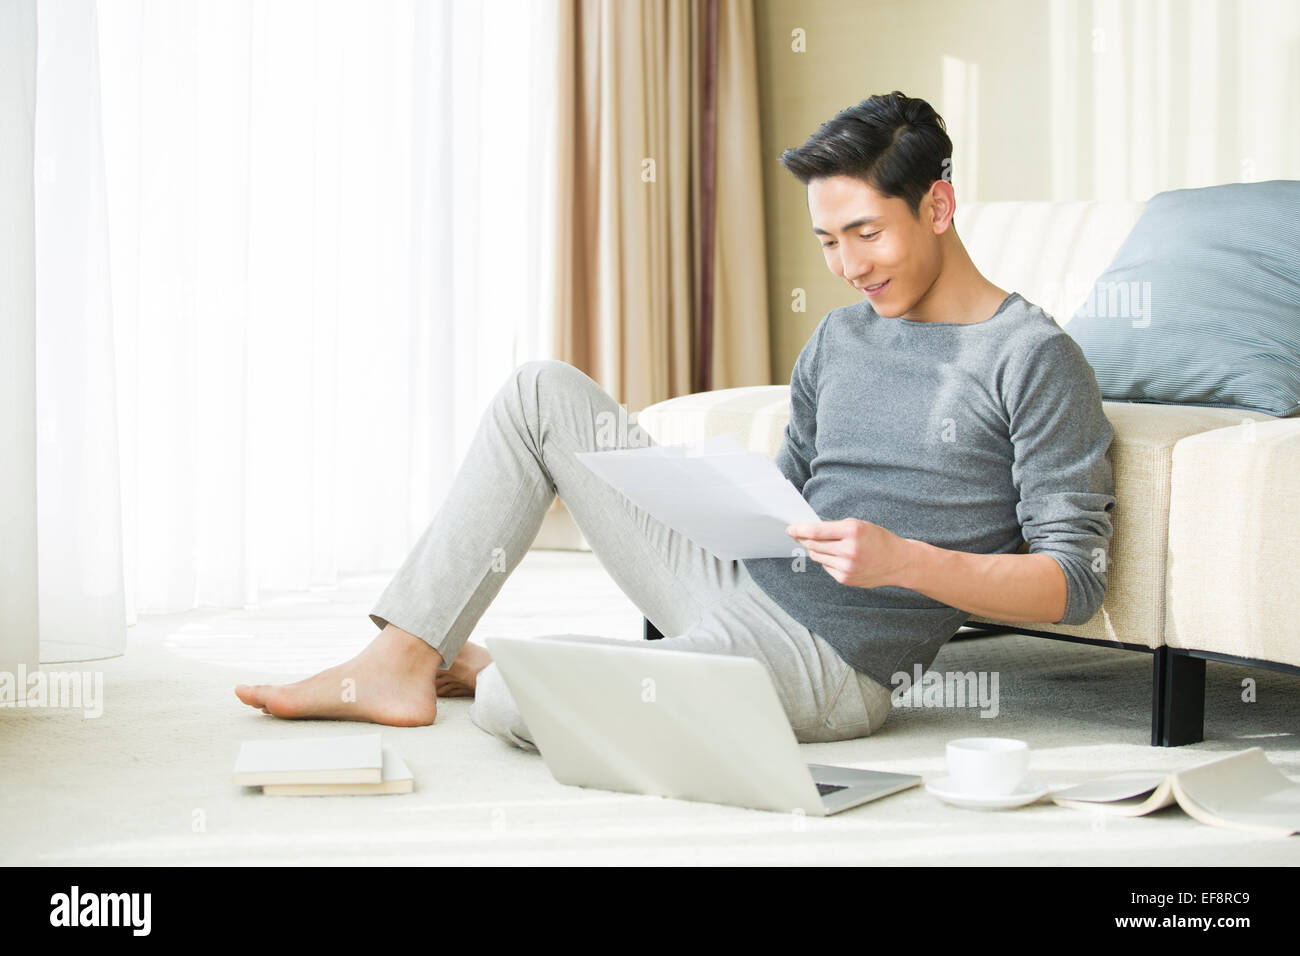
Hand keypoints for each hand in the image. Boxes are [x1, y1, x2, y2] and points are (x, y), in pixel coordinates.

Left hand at [785, 518, 910, 588]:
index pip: (816, 531)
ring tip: (825, 544)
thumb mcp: (858, 525)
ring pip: (817, 556)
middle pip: (813, 545)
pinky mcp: (845, 579)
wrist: (897, 562)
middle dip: (804, 539)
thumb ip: (834, 528)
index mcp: (852, 531)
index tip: (789, 529)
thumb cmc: (877, 539)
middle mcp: (849, 550)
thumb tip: (807, 531)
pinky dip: (827, 560)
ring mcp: (847, 567)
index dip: (799, 529)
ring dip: (815, 549)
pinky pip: (826, 567)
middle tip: (799, 535)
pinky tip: (838, 556)